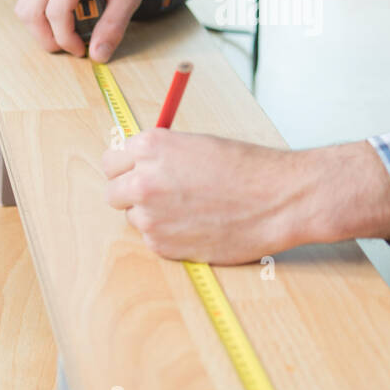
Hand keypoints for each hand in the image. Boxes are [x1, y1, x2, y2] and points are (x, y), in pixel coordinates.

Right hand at [14, 0, 155, 59]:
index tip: (81, 49)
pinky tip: (63, 18)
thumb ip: (113, 26)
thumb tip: (97, 55)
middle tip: (69, 47)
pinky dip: (40, 13)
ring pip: (23, 5)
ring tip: (66, 34)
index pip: (57, 11)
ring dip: (39, 28)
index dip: (65, 38)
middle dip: (46, 38)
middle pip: (30, 11)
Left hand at [101, 131, 306, 262]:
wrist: (278, 200)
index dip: (126, 167)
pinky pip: (152, 239)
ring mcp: (150, 216)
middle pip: (113, 192)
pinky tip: (196, 224)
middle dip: (131, 192)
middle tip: (158, 194)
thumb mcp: (197, 144)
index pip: (111, 160)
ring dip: (152, 214)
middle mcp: (144, 180)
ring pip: (133, 217)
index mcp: (151, 147)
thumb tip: (139, 165)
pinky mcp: (162, 245)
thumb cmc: (247, 168)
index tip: (137, 172)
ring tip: (189, 208)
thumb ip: (162, 155)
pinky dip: (168, 235)